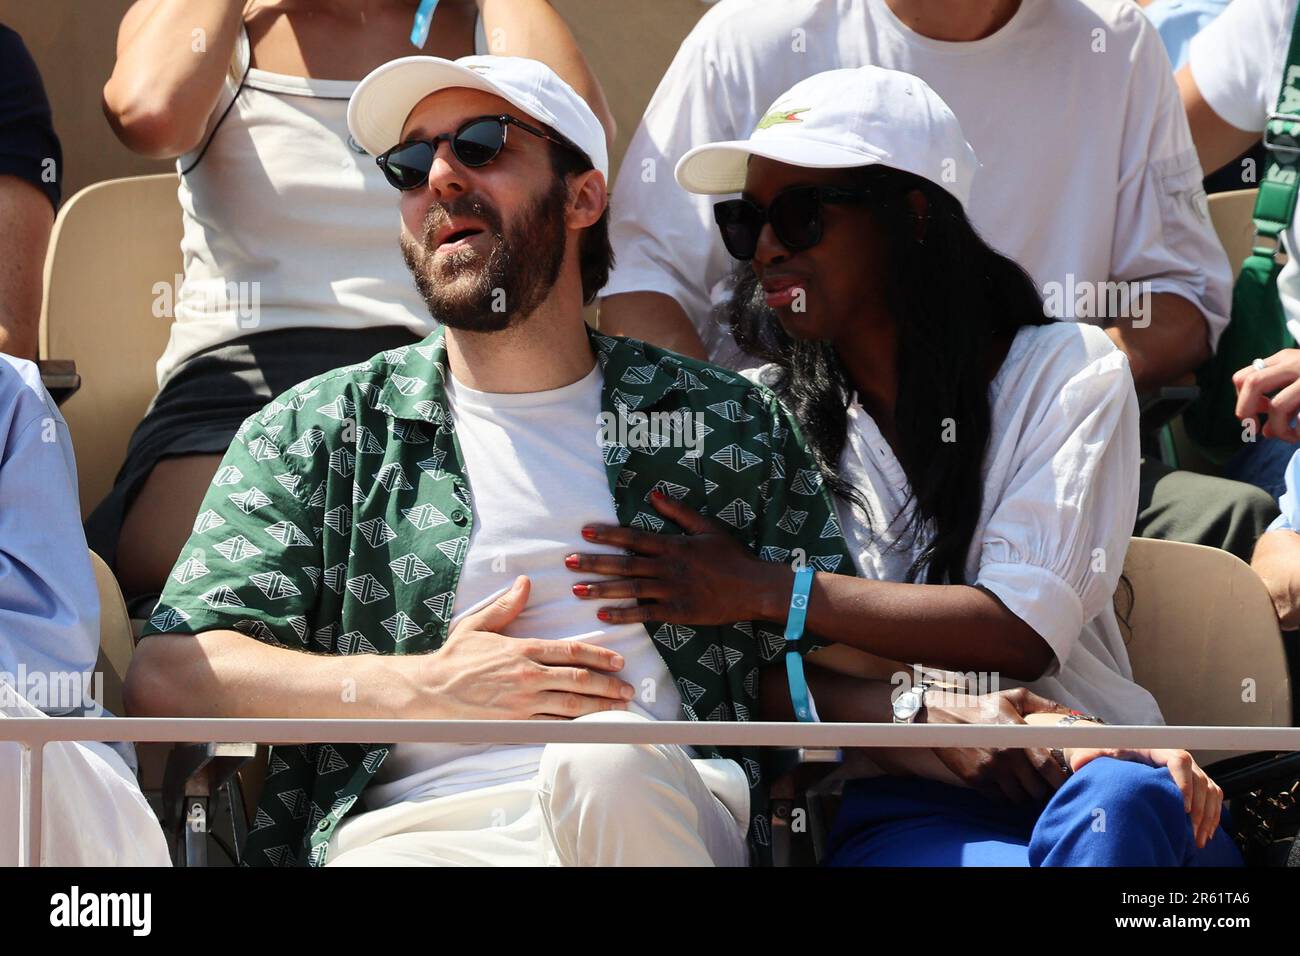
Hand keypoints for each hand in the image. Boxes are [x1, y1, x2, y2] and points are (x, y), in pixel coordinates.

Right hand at [419, 575, 634, 718]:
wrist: (431, 690)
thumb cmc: (455, 657)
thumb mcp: (479, 624)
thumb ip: (507, 605)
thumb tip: (525, 582)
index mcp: (523, 650)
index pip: (571, 652)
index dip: (600, 656)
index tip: (618, 660)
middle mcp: (528, 676)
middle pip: (579, 680)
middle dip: (609, 685)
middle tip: (629, 688)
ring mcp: (523, 702)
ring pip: (571, 706)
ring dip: (600, 707)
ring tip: (620, 708)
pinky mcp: (516, 723)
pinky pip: (553, 726)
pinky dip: (576, 727)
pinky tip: (591, 727)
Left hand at [565, 490, 786, 625]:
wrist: (753, 587)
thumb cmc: (732, 555)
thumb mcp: (707, 527)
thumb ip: (678, 512)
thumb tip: (653, 494)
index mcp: (673, 545)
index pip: (633, 537)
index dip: (607, 535)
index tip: (584, 532)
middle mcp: (667, 567)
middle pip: (624, 563)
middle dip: (593, 562)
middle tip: (567, 562)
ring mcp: (671, 590)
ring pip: (629, 588)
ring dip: (601, 588)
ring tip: (576, 589)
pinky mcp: (676, 611)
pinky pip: (644, 613)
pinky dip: (623, 613)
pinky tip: (603, 614)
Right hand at [922, 687, 1073, 802]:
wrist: (940, 717)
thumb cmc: (980, 707)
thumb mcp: (1011, 698)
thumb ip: (1042, 705)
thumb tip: (1072, 715)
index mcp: (1016, 733)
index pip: (1046, 765)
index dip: (1059, 779)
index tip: (1065, 782)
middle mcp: (1005, 754)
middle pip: (1035, 788)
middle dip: (1042, 788)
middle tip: (1042, 782)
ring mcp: (989, 769)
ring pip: (1019, 797)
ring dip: (1025, 794)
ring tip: (1024, 783)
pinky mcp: (975, 780)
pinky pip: (1000, 798)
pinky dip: (1006, 795)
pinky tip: (1005, 783)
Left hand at [1068, 748, 1223, 848]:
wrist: (1117, 750)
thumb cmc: (1109, 752)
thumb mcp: (1098, 751)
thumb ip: (1088, 756)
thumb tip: (1079, 762)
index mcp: (1155, 748)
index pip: (1178, 759)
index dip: (1184, 782)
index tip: (1182, 806)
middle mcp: (1176, 757)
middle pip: (1199, 778)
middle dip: (1198, 808)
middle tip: (1189, 831)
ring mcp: (1188, 770)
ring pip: (1209, 790)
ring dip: (1207, 816)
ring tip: (1197, 838)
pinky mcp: (1194, 782)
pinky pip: (1213, 796)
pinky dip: (1212, 815)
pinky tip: (1203, 833)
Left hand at [1234, 348, 1299, 441]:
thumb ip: (1281, 402)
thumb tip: (1266, 432)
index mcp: (1284, 360)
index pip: (1244, 376)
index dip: (1241, 399)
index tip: (1255, 413)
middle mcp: (1295, 364)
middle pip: (1252, 383)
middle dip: (1246, 411)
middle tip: (1255, 429)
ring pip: (1277, 405)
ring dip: (1279, 428)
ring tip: (1290, 437)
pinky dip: (1298, 433)